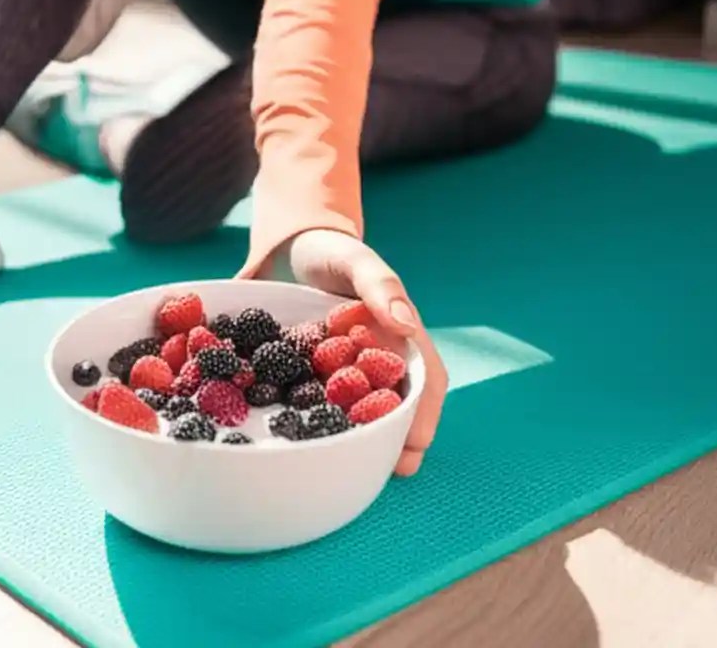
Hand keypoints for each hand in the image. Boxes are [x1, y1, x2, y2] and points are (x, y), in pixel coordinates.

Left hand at [280, 229, 448, 475]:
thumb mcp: (357, 261)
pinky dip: (329, 421)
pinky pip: (328, 399)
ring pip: (367, 406)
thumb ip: (381, 287)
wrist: (293, 246)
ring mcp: (348, 364)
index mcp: (399, 333)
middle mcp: (380, 353)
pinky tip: (320, 442)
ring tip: (365, 467)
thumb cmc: (332, 251)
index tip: (417, 444)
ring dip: (371, 436)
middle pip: (400, 401)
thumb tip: (404, 326)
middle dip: (401, 437)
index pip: (424, 378)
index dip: (424, 413)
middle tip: (395, 471)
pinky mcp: (318, 369)